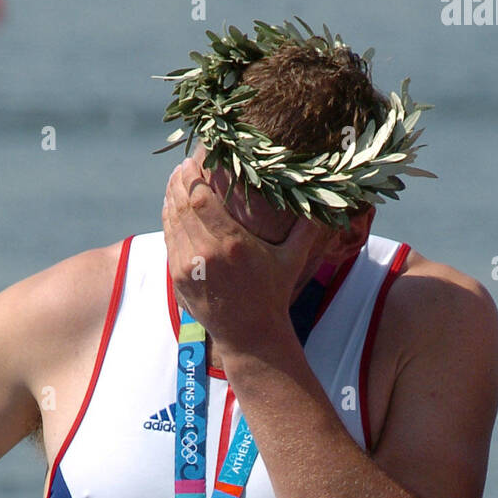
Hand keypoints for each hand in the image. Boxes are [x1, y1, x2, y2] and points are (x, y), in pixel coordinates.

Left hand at [162, 155, 333, 352]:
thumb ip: (306, 229)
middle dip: (177, 182)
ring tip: (174, 184)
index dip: (191, 176)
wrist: (250, 336)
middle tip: (181, 167)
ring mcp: (186, 267)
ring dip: (170, 199)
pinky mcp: (177, 279)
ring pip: (170, 222)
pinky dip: (168, 222)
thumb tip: (329, 203)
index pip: (199, 198)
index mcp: (231, 243)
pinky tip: (173, 212)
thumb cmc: (272, 295)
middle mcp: (204, 254)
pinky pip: (168, 242)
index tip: (191, 161)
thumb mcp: (292, 260)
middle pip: (180, 205)